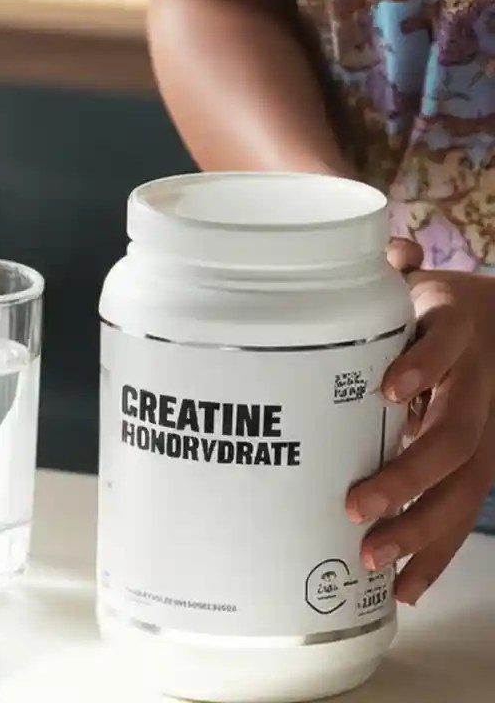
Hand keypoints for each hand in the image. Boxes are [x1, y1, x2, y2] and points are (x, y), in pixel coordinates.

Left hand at [345, 239, 494, 603]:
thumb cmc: (439, 310)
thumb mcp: (422, 284)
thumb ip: (397, 272)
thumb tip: (391, 250)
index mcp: (454, 333)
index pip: (442, 348)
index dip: (421, 367)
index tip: (390, 389)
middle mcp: (477, 386)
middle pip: (452, 436)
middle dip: (406, 477)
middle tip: (354, 506)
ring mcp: (486, 432)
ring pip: (462, 487)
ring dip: (419, 528)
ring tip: (371, 558)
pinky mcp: (482, 467)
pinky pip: (461, 513)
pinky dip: (435, 553)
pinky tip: (404, 587)